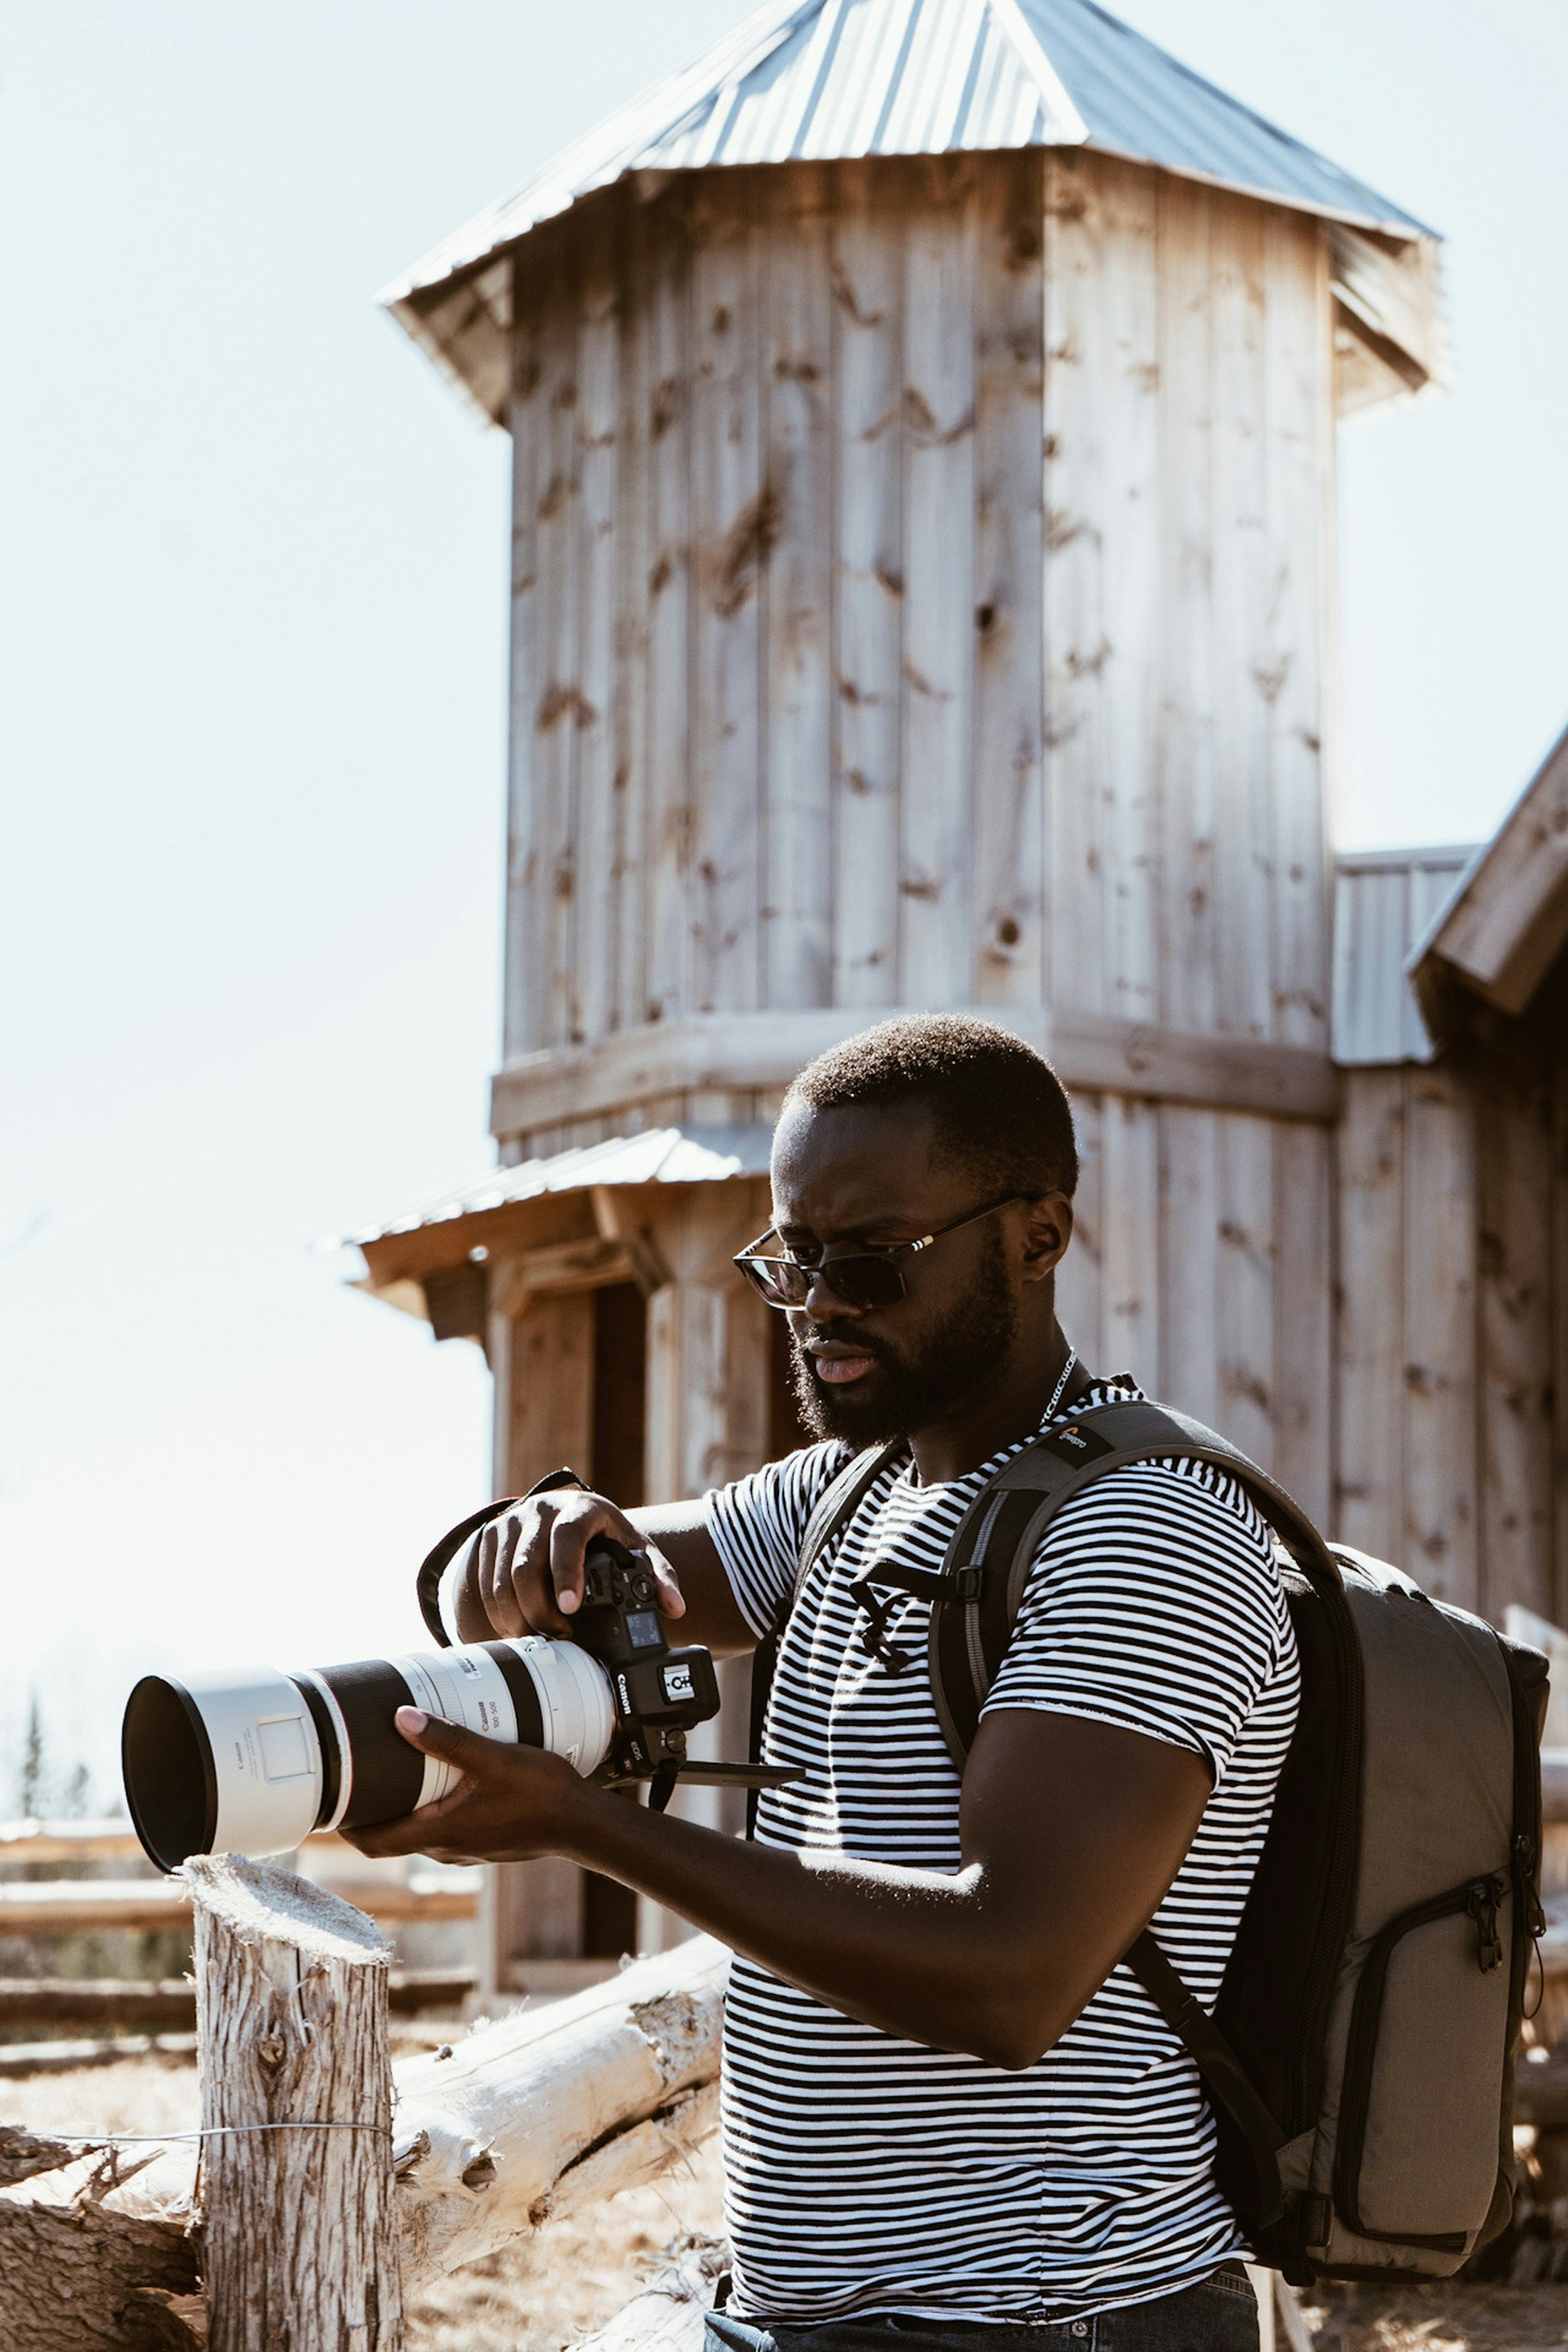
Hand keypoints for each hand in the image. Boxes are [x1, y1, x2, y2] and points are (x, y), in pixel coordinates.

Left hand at [339, 1709, 597, 1864]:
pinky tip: (449, 1782)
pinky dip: (434, 1809)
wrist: (584, 1824)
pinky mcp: (485, 1842)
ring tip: (402, 1770)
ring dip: (406, 1808)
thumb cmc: (542, 1794)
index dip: (345, 1828)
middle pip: (393, 1837)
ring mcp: (467, 1849)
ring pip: (421, 1832)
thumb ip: (449, 1739)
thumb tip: (402, 1719)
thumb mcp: (493, 1757)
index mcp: (439, 1833)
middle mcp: (447, 1848)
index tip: (330, 1804)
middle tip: (361, 1776)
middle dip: (373, 1811)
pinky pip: (447, 1828)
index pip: (374, 1843)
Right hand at [467, 1490, 686, 1639]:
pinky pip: (485, 1582)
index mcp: (582, 1508)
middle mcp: (542, 1509)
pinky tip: (516, 1627)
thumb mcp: (633, 1549)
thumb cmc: (604, 1536)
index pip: (569, 1535)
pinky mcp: (490, 1536)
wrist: (565, 1513)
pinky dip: (498, 1613)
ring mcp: (512, 1521)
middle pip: (527, 1566)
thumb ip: (657, 1576)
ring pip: (502, 1579)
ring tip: (538, 1637)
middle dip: (539, 1610)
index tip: (570, 1608)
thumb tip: (675, 1608)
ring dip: (516, 1617)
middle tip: (558, 1636)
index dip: (567, 1571)